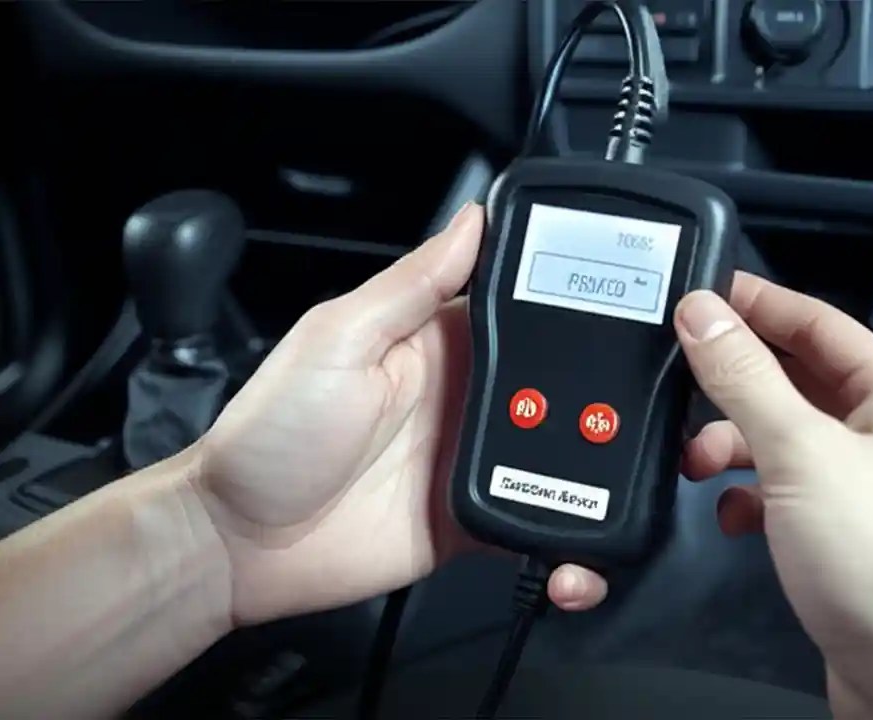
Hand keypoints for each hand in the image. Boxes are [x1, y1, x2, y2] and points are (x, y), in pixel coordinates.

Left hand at [192, 205, 605, 626]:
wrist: (243, 546)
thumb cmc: (271, 435)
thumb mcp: (338, 339)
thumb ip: (410, 285)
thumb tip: (472, 220)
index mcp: (432, 341)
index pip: (515, 305)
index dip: (560, 296)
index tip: (608, 289)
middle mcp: (460, 396)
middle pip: (551, 377)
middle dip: (594, 377)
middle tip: (630, 380)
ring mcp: (471, 457)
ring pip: (557, 443)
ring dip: (587, 444)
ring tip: (616, 443)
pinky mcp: (475, 513)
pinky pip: (538, 509)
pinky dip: (565, 510)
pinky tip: (580, 505)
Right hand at [674, 272, 872, 718]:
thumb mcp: (801, 454)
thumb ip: (746, 379)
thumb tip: (705, 315)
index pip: (820, 321)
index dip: (759, 303)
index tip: (705, 295)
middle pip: (795, 379)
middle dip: (734, 383)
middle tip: (682, 379)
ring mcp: (861, 486)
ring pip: (781, 439)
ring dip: (733, 445)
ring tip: (697, 459)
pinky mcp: (837, 534)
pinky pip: (779, 493)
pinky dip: (746, 496)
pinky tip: (731, 514)